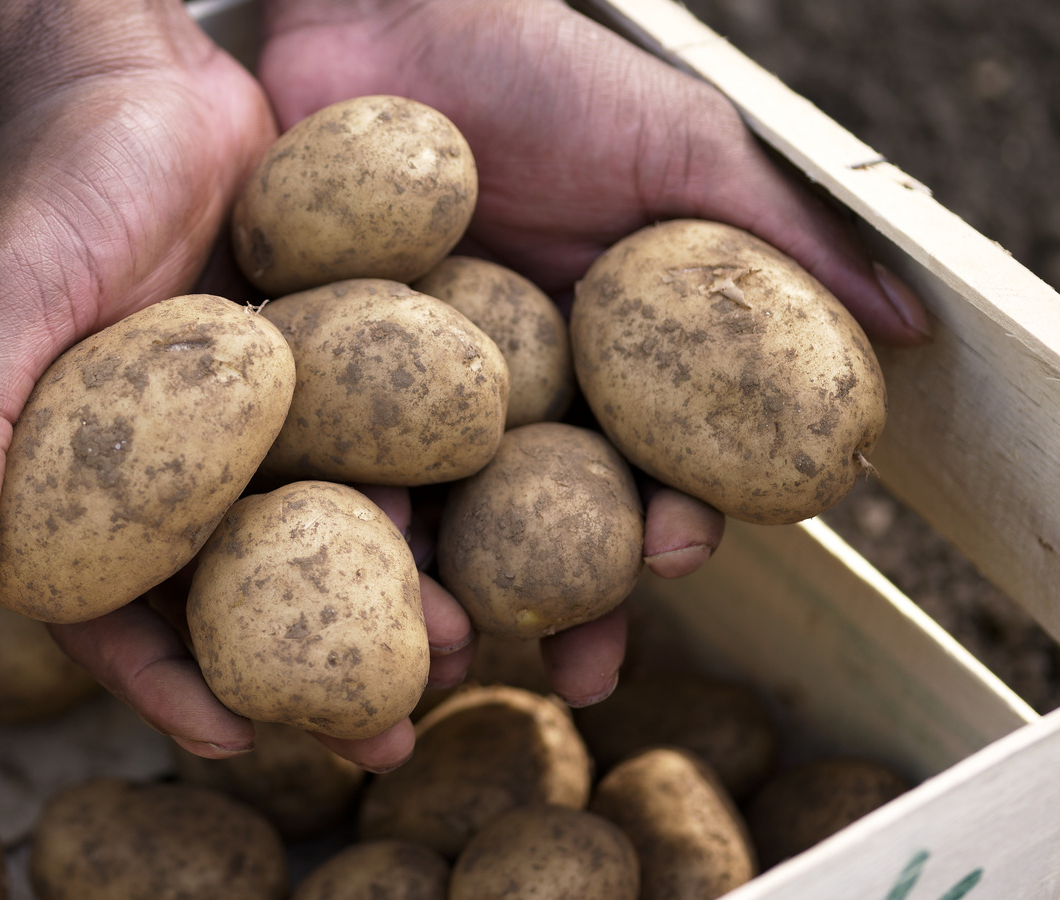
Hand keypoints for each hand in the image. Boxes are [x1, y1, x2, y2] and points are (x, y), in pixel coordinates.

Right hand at [0, 0, 467, 769]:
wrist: (142, 74)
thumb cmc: (53, 183)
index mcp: (65, 483)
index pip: (106, 616)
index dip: (165, 687)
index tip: (239, 741)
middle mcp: (156, 472)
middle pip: (229, 600)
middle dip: (302, 675)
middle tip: (384, 733)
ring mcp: (237, 429)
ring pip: (307, 539)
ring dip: (375, 600)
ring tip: (456, 646)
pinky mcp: (304, 376)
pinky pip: (357, 451)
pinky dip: (406, 496)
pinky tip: (471, 532)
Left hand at [258, 0, 930, 705]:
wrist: (382, 6)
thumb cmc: (538, 67)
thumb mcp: (675, 145)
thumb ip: (778, 239)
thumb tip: (904, 333)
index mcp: (595, 362)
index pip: (643, 469)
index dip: (666, 524)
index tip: (677, 554)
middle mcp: (500, 394)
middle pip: (537, 525)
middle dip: (560, 604)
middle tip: (572, 670)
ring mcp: (397, 391)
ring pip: (428, 514)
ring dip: (444, 592)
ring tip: (447, 645)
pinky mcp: (304, 373)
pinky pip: (319, 457)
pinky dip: (331, 515)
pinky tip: (345, 558)